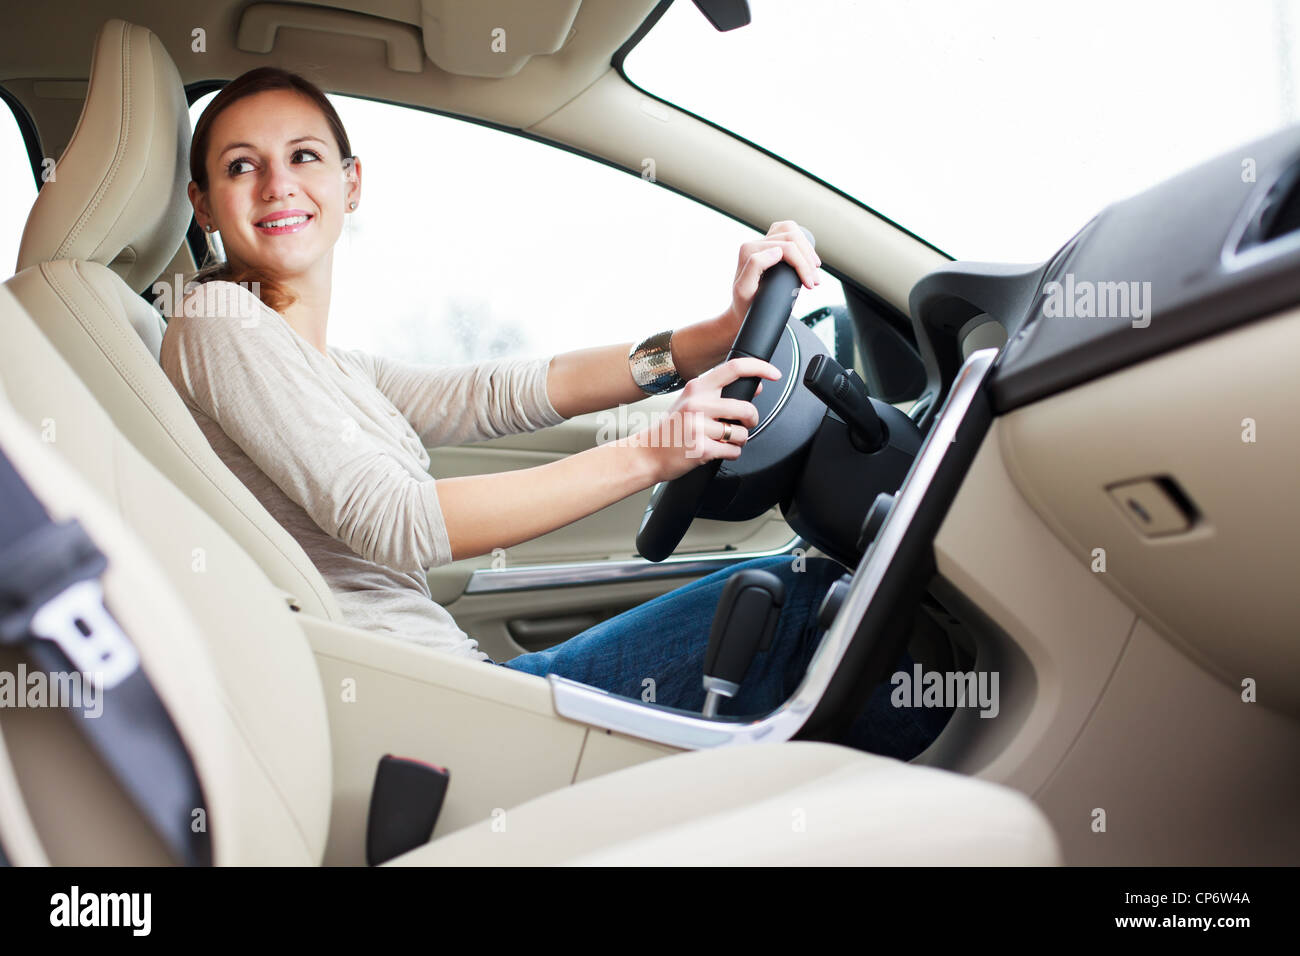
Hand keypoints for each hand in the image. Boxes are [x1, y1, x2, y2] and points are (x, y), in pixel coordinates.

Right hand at [629, 357, 781, 482]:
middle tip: (742, 424)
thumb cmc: (671, 429)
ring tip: (722, 440)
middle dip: (751, 419)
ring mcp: (698, 426)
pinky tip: (717, 451)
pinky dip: (731, 454)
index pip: (734, 368)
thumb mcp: (692, 402)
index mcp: (697, 388)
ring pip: (741, 433)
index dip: (760, 367)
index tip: (775, 373)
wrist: (648, 453)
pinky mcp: (701, 449)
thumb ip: (720, 393)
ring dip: (738, 440)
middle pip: (745, 407)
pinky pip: (733, 451)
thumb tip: (755, 387)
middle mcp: (697, 404)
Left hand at [716, 220, 821, 343]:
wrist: (743, 310)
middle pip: (792, 239)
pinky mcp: (769, 244)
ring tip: (814, 270)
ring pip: (793, 232)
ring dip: (808, 251)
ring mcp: (762, 242)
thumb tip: (777, 251)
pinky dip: (802, 242)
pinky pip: (789, 231)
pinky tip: (808, 256)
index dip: (802, 265)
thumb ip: (755, 266)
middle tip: (815, 281)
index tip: (810, 284)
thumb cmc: (745, 303)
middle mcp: (754, 243)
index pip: (786, 248)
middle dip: (807, 260)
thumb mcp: (745, 289)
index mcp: (748, 251)